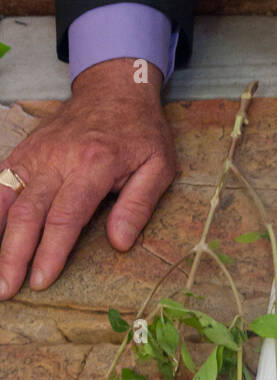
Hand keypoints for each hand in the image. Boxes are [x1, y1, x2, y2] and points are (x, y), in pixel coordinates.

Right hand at [0, 58, 175, 298]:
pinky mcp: (23, 152)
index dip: (51, 251)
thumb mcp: (159, 165)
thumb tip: (119, 243)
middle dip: (13, 254)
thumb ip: (139, 205)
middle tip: (6, 289)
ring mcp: (36, 154)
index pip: (66, 215)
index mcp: (95, 164)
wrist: (115, 90)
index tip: (41, 280)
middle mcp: (58, 159)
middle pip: (29, 212)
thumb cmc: (140, 132)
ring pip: (6, 199)